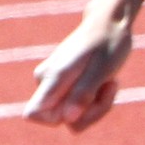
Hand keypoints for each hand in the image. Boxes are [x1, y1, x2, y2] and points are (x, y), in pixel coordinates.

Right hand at [24, 15, 132, 132]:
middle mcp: (47, 83)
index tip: (83, 104)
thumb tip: (67, 119)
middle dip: (89, 112)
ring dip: (97, 107)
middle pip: (60, 120)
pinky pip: (79, 109)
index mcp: (51, 77)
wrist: (110, 23)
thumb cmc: (108, 42)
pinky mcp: (66, 87)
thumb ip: (84, 93)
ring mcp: (56, 86)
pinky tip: (108, 83)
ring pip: (72, 117)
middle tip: (110, 87)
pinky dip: (97, 102)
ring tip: (111, 83)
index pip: (33, 114)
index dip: (55, 120)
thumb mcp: (102, 68)